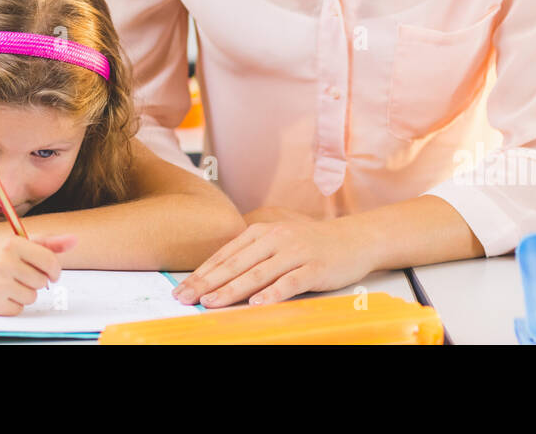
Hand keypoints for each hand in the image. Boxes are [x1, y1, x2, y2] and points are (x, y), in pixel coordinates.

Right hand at [0, 233, 76, 314]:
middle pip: (42, 281)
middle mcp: (4, 262)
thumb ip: (46, 242)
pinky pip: (19, 309)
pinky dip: (13, 305)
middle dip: (35, 280)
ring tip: (7, 284)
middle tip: (18, 275)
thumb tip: (75, 240)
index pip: (49, 260)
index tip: (51, 273)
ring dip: (24, 293)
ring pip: (32, 296)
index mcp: (11, 243)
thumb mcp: (14, 242)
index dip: (55, 270)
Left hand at [171, 211, 371, 307]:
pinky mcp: (315, 267)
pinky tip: (257, 303)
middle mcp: (275, 239)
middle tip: (185, 298)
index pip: (225, 255)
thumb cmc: (309, 244)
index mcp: (261, 232)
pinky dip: (273, 293)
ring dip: (233, 289)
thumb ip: (251, 255)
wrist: (353, 238)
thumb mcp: (276, 242)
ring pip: (258, 273)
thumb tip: (216, 277)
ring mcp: (296, 252)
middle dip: (207, 282)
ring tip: (212, 302)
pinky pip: (291, 282)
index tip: (181, 289)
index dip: (201, 273)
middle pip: (236, 264)